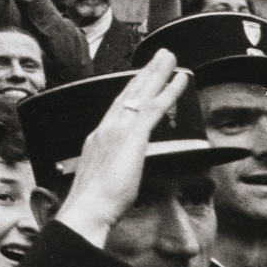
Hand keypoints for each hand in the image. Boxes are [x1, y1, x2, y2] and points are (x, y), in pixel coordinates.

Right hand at [56, 50, 191, 247]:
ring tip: (170, 57)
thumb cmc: (92, 206)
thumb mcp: (99, 185)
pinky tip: (181, 78)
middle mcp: (105, 129)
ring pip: (142, 93)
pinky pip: (155, 107)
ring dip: (157, 72)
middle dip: (144, 73)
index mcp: (97, 139)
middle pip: (128, 93)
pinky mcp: (133, 136)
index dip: (131, 91)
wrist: (86, 210)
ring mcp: (117, 130)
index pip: (117, 108)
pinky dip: (169, 90)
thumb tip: (114, 180)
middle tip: (159, 56)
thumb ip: (109, 175)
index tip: (141, 78)